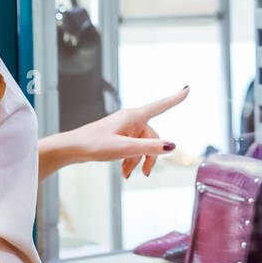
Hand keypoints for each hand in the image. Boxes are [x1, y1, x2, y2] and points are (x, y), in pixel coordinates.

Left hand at [74, 86, 189, 178]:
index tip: (187, 89)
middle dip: (150, 156)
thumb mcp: (124, 148)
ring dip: (138, 161)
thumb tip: (172, 146)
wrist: (73, 148)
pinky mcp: (119, 136)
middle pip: (153, 137)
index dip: (175, 98)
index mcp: (134, 116)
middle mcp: (131, 120)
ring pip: (142, 145)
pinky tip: (124, 171)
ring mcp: (125, 128)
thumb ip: (149, 148)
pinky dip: (131, 159)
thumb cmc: (95, 144)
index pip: (160, 106)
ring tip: (127, 173)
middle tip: (145, 173)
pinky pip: (133, 147)